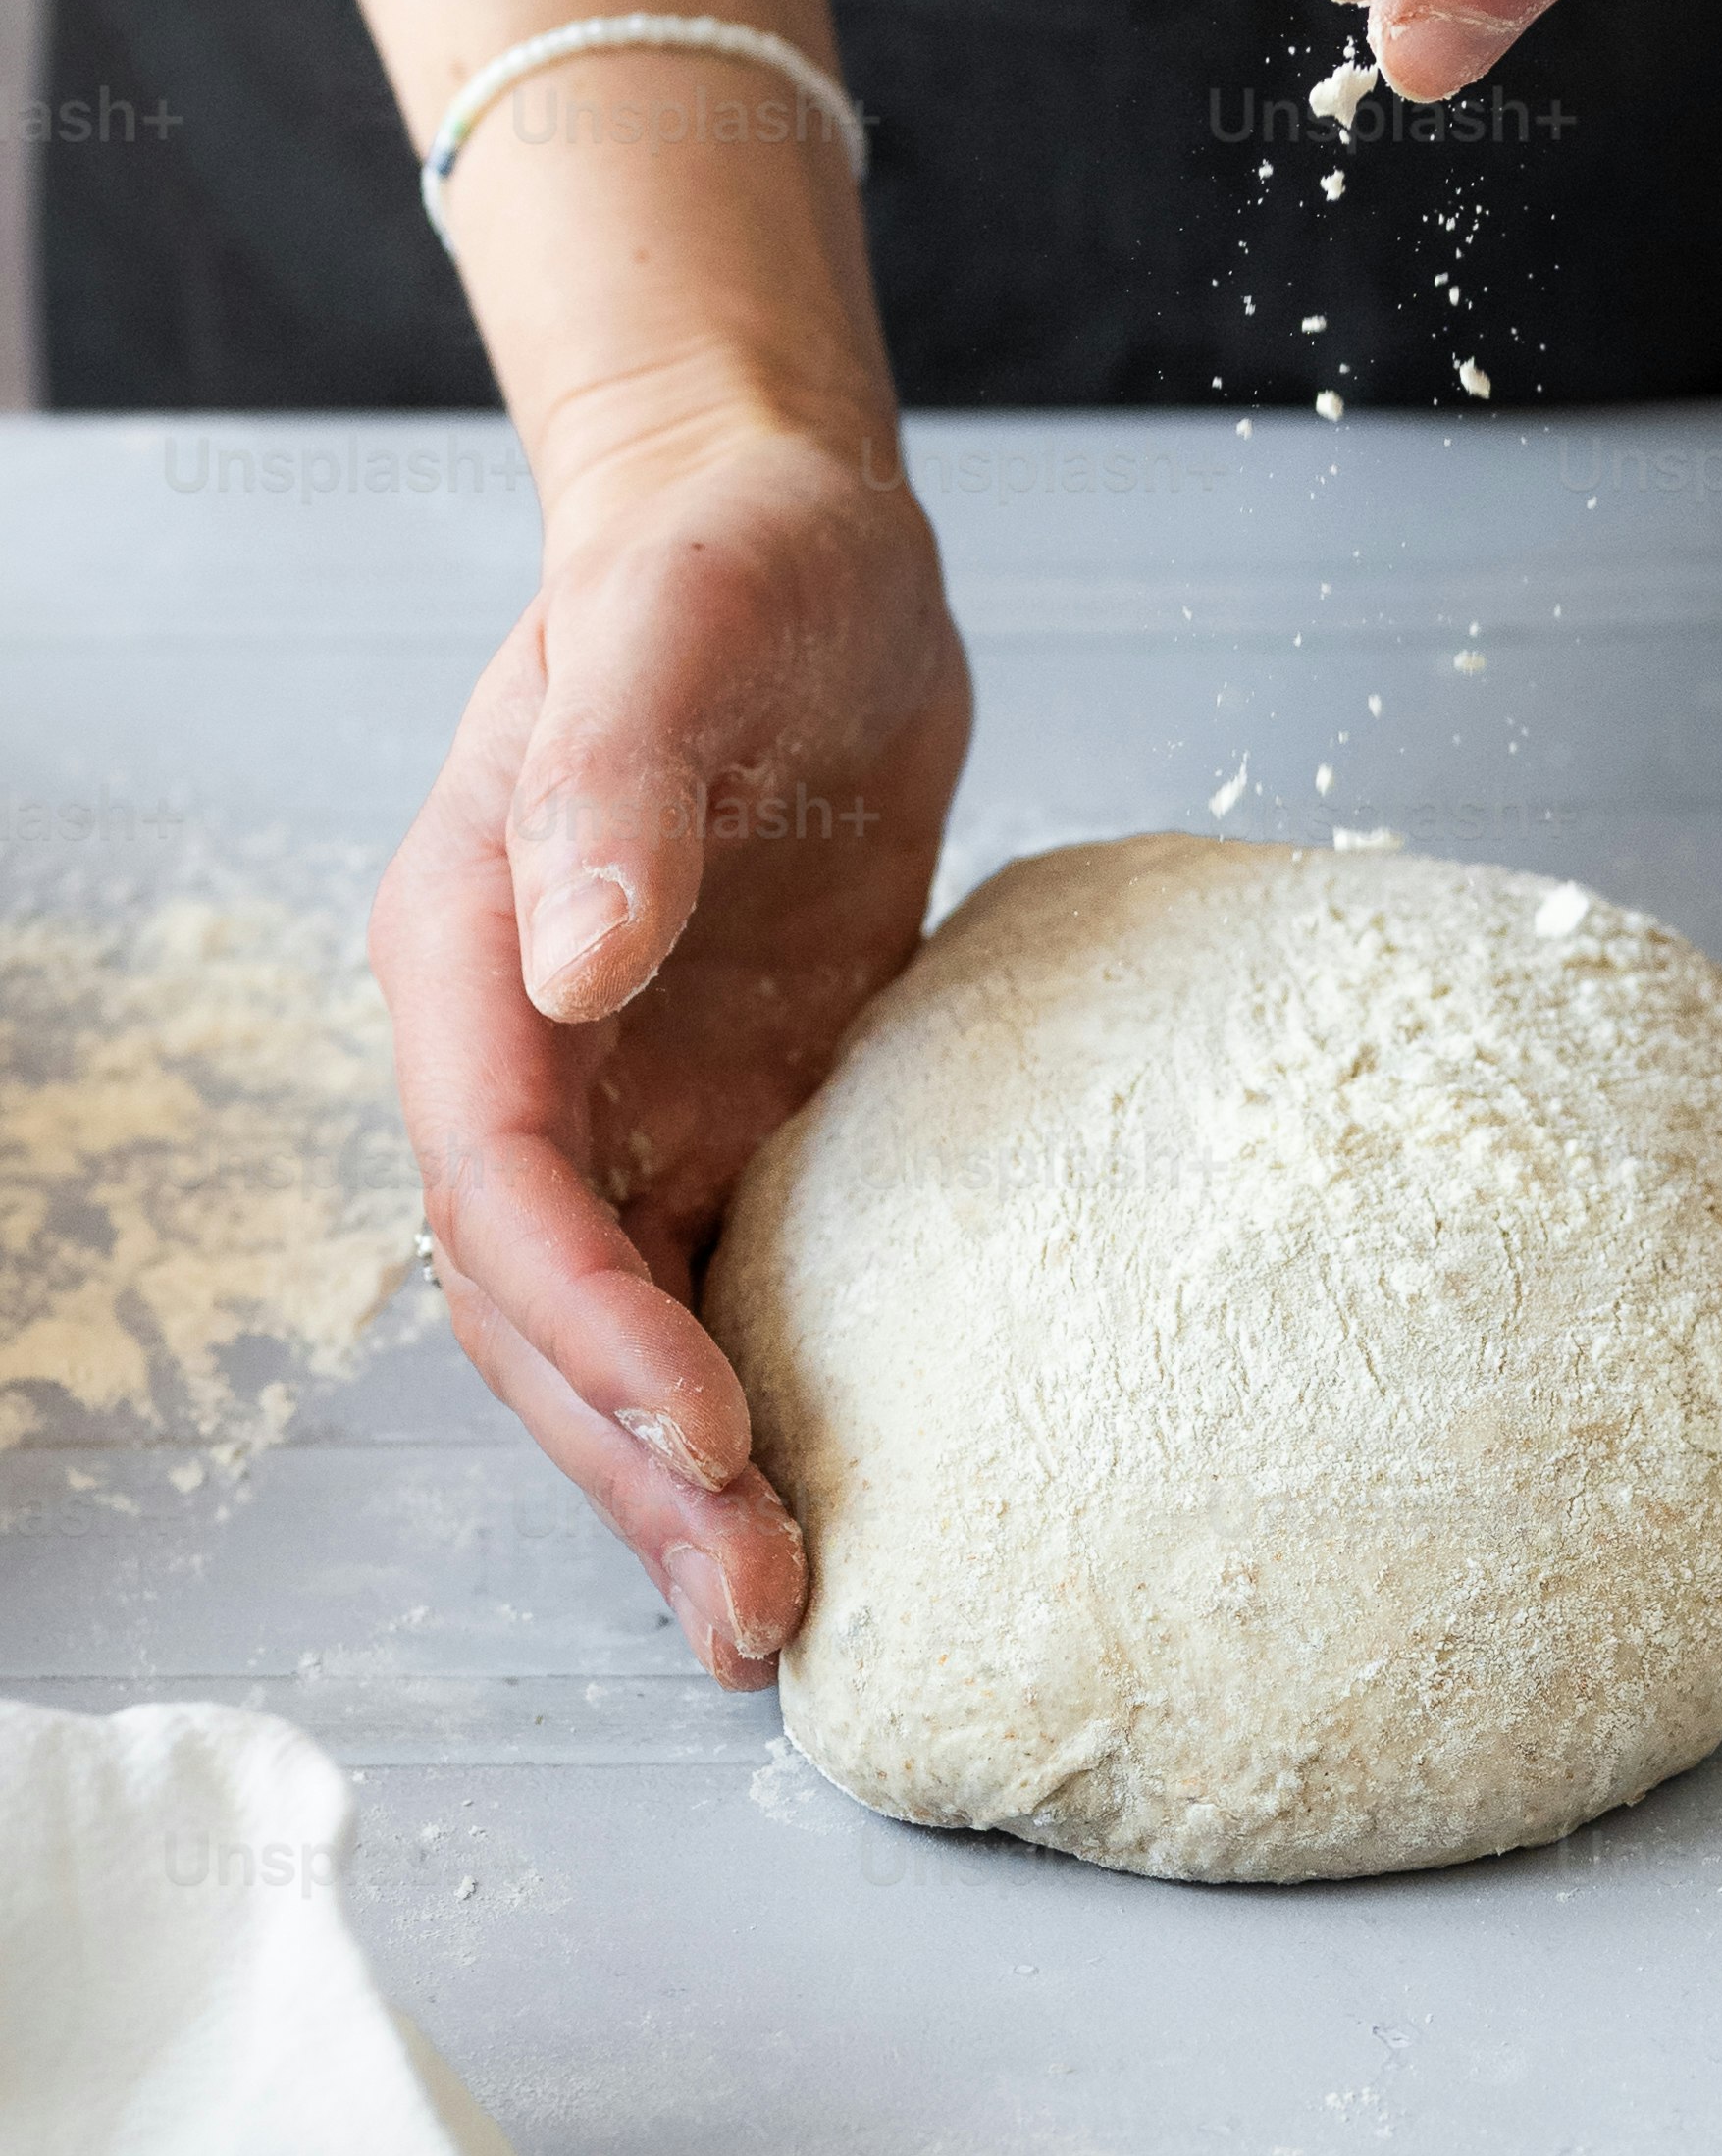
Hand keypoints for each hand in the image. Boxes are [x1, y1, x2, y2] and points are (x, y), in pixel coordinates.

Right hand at [371, 404, 972, 1683]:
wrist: (794, 541)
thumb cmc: (726, 566)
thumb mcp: (679, 635)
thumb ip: (619, 787)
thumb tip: (578, 952)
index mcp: (473, 952)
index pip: (502, 1186)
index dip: (593, 1321)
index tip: (707, 1426)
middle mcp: (524, 1049)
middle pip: (541, 1306)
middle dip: (632, 1463)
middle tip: (755, 1603)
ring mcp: (619, 1087)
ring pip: (616, 1325)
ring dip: (674, 1475)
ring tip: (771, 1615)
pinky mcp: (726, 1098)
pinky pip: (713, 1276)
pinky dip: (747, 1392)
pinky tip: (815, 1497)